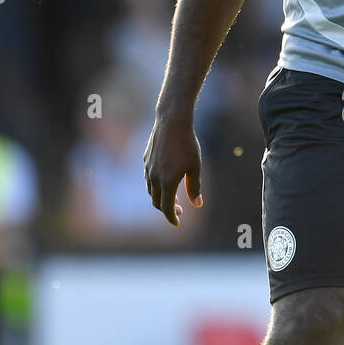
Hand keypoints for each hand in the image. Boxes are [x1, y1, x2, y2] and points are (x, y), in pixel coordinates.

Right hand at [143, 111, 202, 225]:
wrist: (171, 122)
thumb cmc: (187, 144)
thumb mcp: (195, 167)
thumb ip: (195, 187)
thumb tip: (197, 204)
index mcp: (167, 182)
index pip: (166, 208)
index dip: (172, 217)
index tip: (177, 223)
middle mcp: (154, 178)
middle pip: (157, 201)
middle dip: (167, 209)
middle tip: (180, 210)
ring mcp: (148, 168)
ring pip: (151, 189)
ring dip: (161, 197)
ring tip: (174, 196)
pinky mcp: (146, 159)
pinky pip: (148, 177)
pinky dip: (156, 185)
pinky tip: (165, 180)